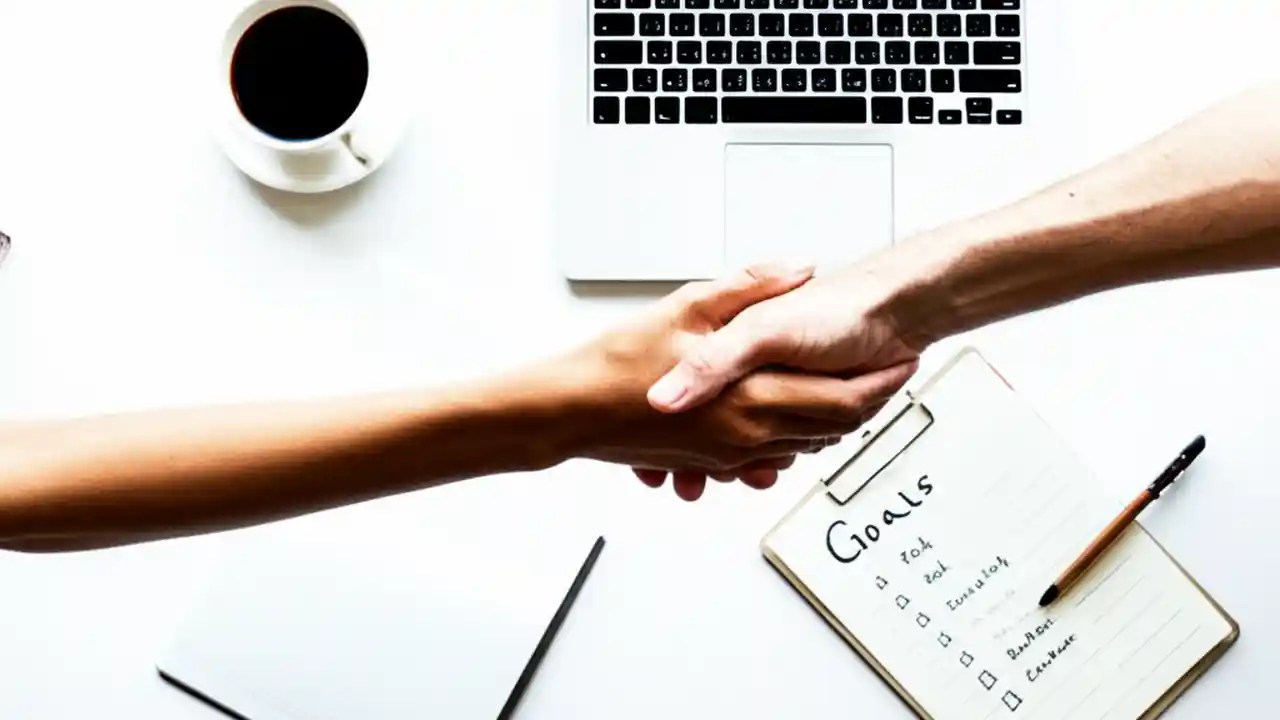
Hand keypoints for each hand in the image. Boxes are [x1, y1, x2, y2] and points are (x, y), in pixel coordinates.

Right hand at [566, 263, 916, 500]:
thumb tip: (797, 269)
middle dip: (868, 404)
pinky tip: (792, 424)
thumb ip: (749, 288)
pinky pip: (768, 460)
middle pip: (831, 428)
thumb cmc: (620, 360)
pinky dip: (791, 444)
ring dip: (832, 426)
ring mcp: (728, 454)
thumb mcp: (687, 306)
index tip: (902, 363)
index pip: (842, 400)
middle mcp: (747, 433)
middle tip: (890, 378)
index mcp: (751, 395)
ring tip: (855, 398)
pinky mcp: (710, 462)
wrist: (571, 407)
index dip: (881, 383)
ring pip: (803, 447)